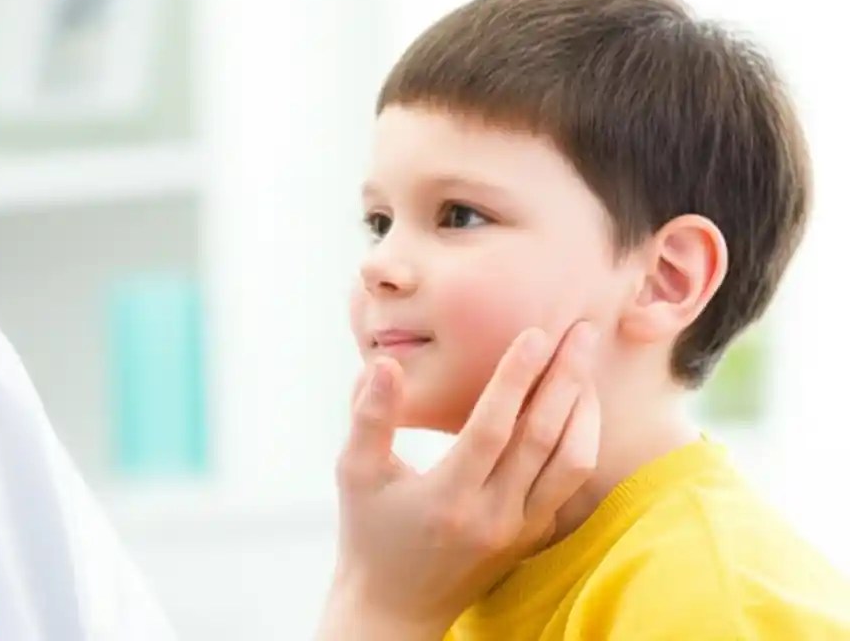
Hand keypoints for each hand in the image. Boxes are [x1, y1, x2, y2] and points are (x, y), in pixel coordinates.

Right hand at [317, 323, 599, 639]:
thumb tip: (383, 363)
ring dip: (584, 410)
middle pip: (543, 438)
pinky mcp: (532, 539)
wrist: (395, 607)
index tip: (536, 334)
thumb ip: (369, 417)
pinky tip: (579, 411)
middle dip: (566, 378)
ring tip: (584, 367)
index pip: (492, 427)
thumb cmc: (368, 533)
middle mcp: (491, 517)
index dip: (516, 377)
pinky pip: (571, 487)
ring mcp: (518, 531)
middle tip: (582, 332)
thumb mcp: (355, 473)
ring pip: (572, 463)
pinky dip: (582, 443)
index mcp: (446, 498)